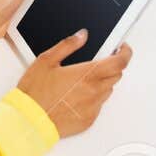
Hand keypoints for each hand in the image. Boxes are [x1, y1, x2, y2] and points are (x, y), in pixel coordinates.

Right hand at [17, 32, 132, 137]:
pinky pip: (98, 106)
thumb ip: (68, 45)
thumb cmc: (35, 93)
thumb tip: (81, 36)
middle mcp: (94, 92)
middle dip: (111, 66)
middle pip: (116, 75)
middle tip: (98, 63)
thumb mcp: (46, 60)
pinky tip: (76, 96)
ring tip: (82, 81)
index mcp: (87, 75)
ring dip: (101, 83)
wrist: (29, 120)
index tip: (122, 48)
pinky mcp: (88, 120)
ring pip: (107, 91)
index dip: (125, 53)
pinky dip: (92, 99)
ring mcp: (93, 108)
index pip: (119, 62)